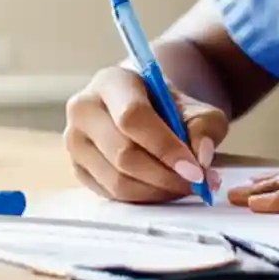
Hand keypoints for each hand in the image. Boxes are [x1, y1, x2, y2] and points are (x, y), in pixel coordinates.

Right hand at [65, 65, 228, 202]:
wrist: (141, 107)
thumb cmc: (166, 104)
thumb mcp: (193, 106)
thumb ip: (204, 126)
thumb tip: (202, 157)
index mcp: (111, 81)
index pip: (133, 117)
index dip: (166, 147)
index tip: (196, 170)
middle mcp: (84, 109)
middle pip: (122, 154)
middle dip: (165, 175)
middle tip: (197, 184)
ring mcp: (75, 141)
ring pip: (116, 180)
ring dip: (157, 191)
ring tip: (184, 186)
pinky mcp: (77, 168)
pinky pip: (111, 194)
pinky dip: (143, 197)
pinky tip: (164, 188)